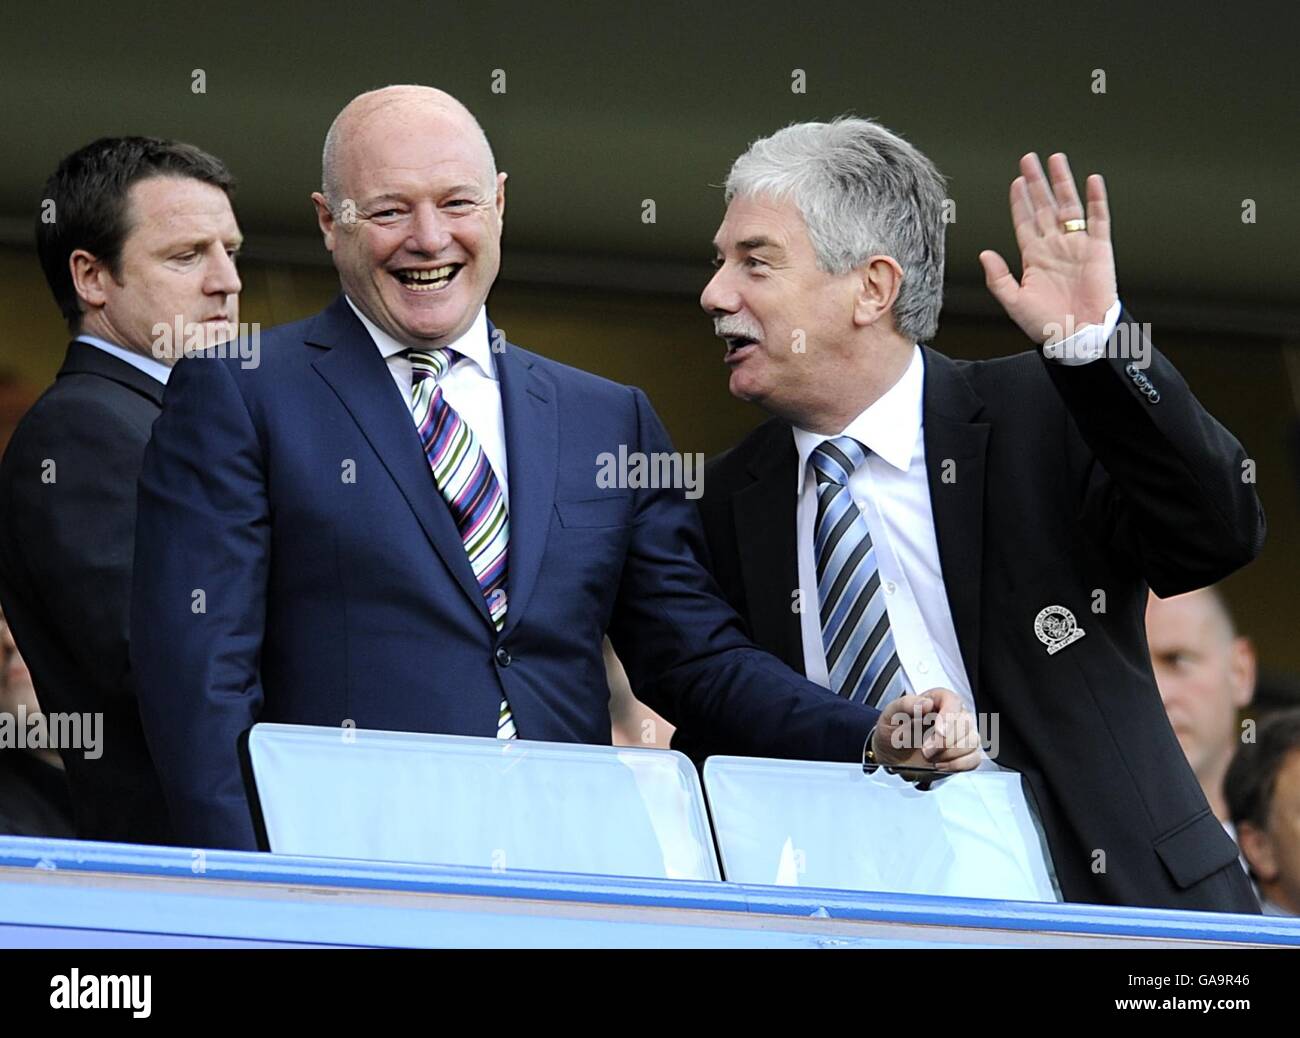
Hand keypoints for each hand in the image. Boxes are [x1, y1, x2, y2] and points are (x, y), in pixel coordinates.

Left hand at [871, 688, 980, 772]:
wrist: (891, 755)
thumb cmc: (893, 731)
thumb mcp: (890, 715)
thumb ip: (905, 704)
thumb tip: (925, 702)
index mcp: (936, 700)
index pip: (953, 702)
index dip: (949, 717)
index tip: (939, 731)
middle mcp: (952, 715)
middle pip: (966, 724)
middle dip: (945, 742)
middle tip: (925, 750)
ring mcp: (961, 735)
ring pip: (972, 741)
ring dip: (950, 754)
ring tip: (930, 757)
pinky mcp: (964, 754)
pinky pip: (974, 759)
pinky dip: (958, 765)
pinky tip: (941, 765)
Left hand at [979, 152, 1117, 344]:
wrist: (1077, 336)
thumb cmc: (1046, 325)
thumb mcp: (1014, 302)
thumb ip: (998, 278)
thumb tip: (985, 254)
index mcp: (1034, 257)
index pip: (1025, 222)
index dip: (1020, 202)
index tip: (1015, 182)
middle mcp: (1055, 246)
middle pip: (1044, 206)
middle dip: (1036, 183)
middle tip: (1029, 159)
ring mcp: (1077, 245)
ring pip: (1069, 205)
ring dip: (1062, 182)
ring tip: (1056, 160)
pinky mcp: (1099, 249)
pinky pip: (1099, 219)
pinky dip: (1096, 199)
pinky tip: (1092, 180)